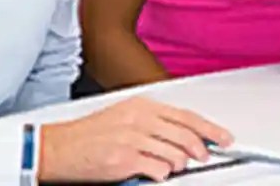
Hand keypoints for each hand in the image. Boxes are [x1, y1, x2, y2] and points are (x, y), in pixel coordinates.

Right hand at [38, 95, 233, 182]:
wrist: (56, 148)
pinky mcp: (123, 159)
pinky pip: (158, 168)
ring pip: (175, 152)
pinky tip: (158, 173)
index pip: (185, 115)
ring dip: (180, 164)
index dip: (209, 128)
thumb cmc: (87, 136)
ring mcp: (131, 138)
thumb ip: (152, 123)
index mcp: (140, 106)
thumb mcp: (123, 118)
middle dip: (200, 148)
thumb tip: (181, 135)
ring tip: (175, 167)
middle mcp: (138, 119)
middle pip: (185, 134)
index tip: (223, 137)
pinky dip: (163, 174)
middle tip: (205, 156)